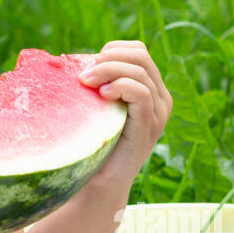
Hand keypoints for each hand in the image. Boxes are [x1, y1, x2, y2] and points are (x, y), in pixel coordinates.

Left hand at [77, 40, 171, 186]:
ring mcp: (158, 113)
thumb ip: (98, 82)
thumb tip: (72, 58)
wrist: (99, 183)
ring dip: (108, 70)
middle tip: (84, 74)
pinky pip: (141, 93)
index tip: (89, 64)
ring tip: (86, 82)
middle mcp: (161, 99)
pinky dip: (120, 86)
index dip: (113, 49)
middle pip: (141, 56)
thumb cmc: (93, 142)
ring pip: (140, 71)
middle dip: (109, 57)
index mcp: (151, 89)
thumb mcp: (98, 105)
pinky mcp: (149, 125)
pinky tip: (102, 94)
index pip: (139, 51)